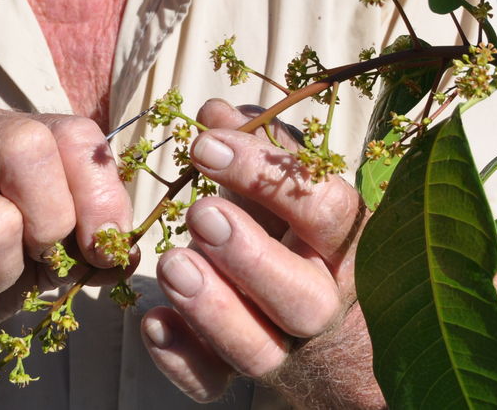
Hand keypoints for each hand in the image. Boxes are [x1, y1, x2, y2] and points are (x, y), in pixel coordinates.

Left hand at [141, 100, 384, 408]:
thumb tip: (217, 113)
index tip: (205, 144)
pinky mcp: (247, 382)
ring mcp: (287, 350)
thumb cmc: (301, 235)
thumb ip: (259, 147)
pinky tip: (153, 322)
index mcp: (343, 245)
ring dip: (212, 309)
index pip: (326, 210)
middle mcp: (323, 303)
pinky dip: (182, 360)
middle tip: (200, 215)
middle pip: (302, 298)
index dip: (267, 174)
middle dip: (249, 256)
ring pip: (259, 349)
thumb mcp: (290, 187)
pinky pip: (215, 385)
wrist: (330, 334)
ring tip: (171, 264)